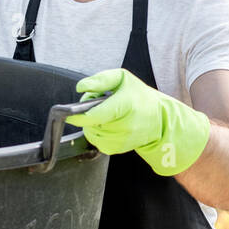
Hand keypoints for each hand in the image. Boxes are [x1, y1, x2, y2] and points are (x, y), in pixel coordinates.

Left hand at [65, 67, 210, 176]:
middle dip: (87, 115)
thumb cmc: (139, 96)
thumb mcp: (122, 78)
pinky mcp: (119, 149)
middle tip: (97, 106)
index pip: (96, 115)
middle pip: (92, 124)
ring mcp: (123, 140)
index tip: (70, 112)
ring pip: (93, 134)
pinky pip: (98, 143)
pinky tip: (106, 126)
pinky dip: (97, 134)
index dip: (79, 115)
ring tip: (104, 115)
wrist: (159, 118)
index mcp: (126, 104)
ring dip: (92, 125)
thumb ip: (100, 80)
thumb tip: (81, 87)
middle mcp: (126, 125)